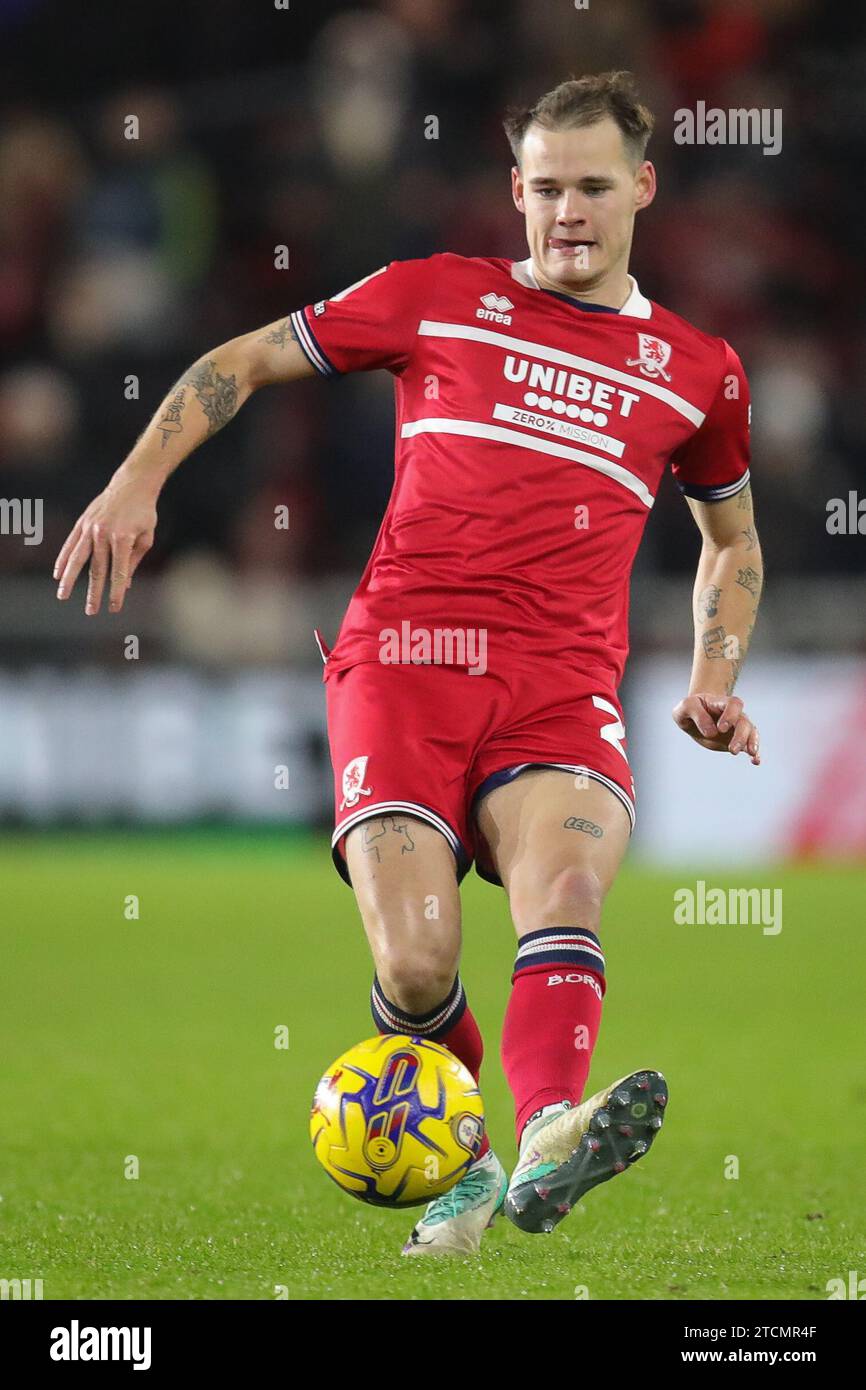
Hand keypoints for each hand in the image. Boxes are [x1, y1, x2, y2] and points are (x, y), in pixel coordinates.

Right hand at [54, 468, 157, 614]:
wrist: (132, 484)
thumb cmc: (144, 513)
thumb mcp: (146, 537)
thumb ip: (135, 560)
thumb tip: (126, 584)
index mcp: (122, 538)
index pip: (119, 572)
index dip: (117, 592)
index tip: (114, 608)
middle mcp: (103, 534)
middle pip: (97, 570)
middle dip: (94, 593)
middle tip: (91, 611)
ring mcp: (90, 528)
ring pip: (77, 558)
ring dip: (70, 579)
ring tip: (63, 596)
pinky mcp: (82, 522)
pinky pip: (70, 544)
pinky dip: (63, 559)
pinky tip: (58, 574)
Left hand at [672, 693, 759, 764]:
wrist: (694, 715)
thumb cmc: (690, 708)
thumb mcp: (686, 707)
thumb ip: (697, 715)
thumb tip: (711, 732)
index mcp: (721, 703)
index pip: (734, 704)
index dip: (731, 715)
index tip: (721, 729)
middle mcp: (733, 715)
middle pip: (744, 722)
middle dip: (741, 736)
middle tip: (732, 750)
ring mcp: (736, 728)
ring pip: (751, 732)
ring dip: (752, 743)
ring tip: (751, 754)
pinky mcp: (736, 740)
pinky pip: (749, 745)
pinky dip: (755, 753)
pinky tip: (756, 761)